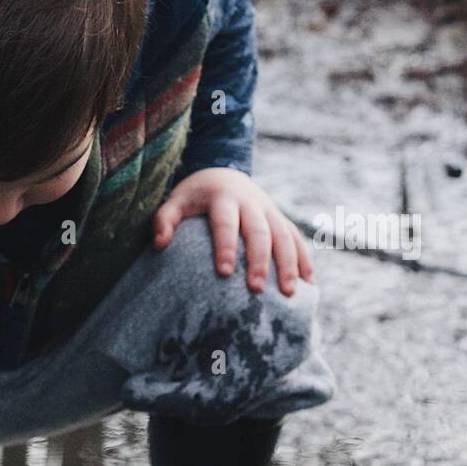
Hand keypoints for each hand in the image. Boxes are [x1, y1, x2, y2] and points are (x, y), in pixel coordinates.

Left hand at [152, 167, 313, 295]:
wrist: (223, 173)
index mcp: (223, 197)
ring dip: (289, 264)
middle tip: (255, 289)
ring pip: (284, 236)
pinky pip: (296, 238)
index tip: (224, 272)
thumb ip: (164, 220)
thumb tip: (158, 244)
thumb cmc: (194, 196)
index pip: (225, 223)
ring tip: (288, 292)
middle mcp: (251, 202)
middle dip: (259, 260)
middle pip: (259, 232)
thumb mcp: (175, 201)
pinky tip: (308, 282)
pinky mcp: (280, 218)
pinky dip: (304, 258)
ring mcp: (269, 210)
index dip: (226, 247)